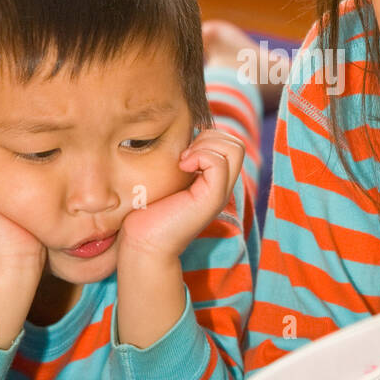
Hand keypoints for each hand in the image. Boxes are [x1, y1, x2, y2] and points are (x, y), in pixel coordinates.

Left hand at [117, 129, 245, 262]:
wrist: (143, 243)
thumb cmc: (147, 211)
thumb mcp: (167, 178)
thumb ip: (180, 160)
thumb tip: (181, 135)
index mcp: (213, 181)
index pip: (229, 143)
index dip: (208, 136)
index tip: (183, 152)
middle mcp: (222, 186)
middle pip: (236, 144)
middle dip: (210, 137)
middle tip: (185, 154)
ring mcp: (220, 193)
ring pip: (234, 148)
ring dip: (206, 145)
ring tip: (184, 160)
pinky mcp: (212, 199)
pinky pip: (218, 162)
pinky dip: (200, 156)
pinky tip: (181, 167)